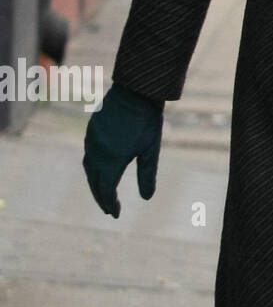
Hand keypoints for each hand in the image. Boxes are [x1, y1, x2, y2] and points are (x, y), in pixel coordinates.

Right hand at [83, 84, 163, 217]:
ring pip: (89, 169)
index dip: (110, 204)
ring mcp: (91, 141)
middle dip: (101, 198)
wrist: (135, 91)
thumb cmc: (147, 120)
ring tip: (103, 193)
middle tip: (109, 209)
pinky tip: (99, 169)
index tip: (116, 215)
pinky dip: (92, 168)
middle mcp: (97, 153)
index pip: (106, 190)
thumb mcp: (151, 149)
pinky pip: (88, 155)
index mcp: (112, 160)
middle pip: (95, 182)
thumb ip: (147, 174)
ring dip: (95, 183)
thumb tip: (147, 198)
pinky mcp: (91, 131)